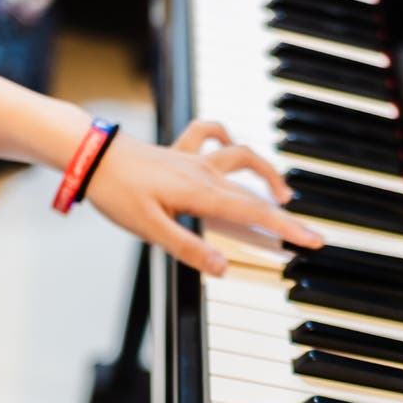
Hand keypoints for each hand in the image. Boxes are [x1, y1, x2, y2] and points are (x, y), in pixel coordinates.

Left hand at [86, 120, 323, 275]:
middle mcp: (204, 173)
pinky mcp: (180, 151)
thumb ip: (189, 249)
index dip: (287, 228)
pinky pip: (210, 135)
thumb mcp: (151, 229)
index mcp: (202, 194)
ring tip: (282, 193)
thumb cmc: (116, 191)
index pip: (254, 214)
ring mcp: (194, 159)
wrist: (89, 154)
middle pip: (254, 193)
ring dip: (265, 173)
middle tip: (307, 233)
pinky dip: (225, 136)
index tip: (313, 240)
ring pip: (242, 158)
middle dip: (284, 213)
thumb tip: (223, 267)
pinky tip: (233, 145)